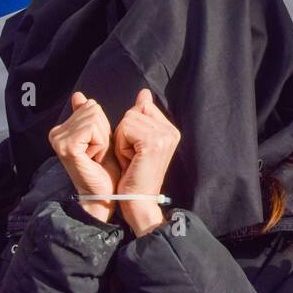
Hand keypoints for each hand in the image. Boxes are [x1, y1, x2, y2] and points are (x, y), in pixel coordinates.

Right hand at [49, 92, 120, 222]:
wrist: (104, 192)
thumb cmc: (104, 167)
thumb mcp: (99, 135)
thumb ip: (88, 115)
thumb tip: (78, 95)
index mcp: (61, 129)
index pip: (90, 106)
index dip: (102, 126)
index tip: (97, 146)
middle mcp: (55, 133)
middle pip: (92, 110)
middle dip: (103, 131)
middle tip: (98, 152)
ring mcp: (59, 140)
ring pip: (94, 119)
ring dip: (103, 139)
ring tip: (96, 156)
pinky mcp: (67, 146)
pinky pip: (92, 129)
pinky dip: (101, 143)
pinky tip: (94, 157)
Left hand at [115, 88, 180, 235]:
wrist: (137, 199)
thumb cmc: (133, 172)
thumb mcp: (136, 139)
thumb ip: (141, 115)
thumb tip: (144, 92)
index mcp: (170, 129)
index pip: (142, 107)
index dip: (130, 126)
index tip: (136, 149)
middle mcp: (171, 131)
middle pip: (134, 112)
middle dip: (125, 133)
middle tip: (133, 156)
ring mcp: (164, 136)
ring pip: (128, 120)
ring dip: (122, 140)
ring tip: (131, 158)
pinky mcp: (153, 143)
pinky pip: (126, 129)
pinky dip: (121, 145)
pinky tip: (130, 160)